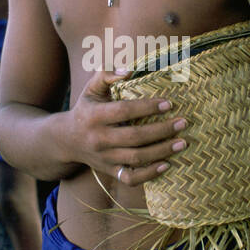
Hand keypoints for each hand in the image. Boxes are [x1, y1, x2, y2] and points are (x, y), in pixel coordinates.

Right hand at [67, 69, 187, 186]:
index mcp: (94, 116)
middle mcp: (98, 139)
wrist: (66, 140)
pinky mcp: (109, 171)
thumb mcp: (91, 89)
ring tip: (182, 143)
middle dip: (161, 130)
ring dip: (162, 151)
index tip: (168, 103)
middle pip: (134, 137)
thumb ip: (106, 75)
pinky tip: (167, 164)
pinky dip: (150, 174)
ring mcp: (104, 158)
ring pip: (136, 158)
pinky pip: (131, 178)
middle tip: (182, 123)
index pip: (123, 111)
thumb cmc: (86, 110)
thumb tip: (129, 70)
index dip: (147, 107)